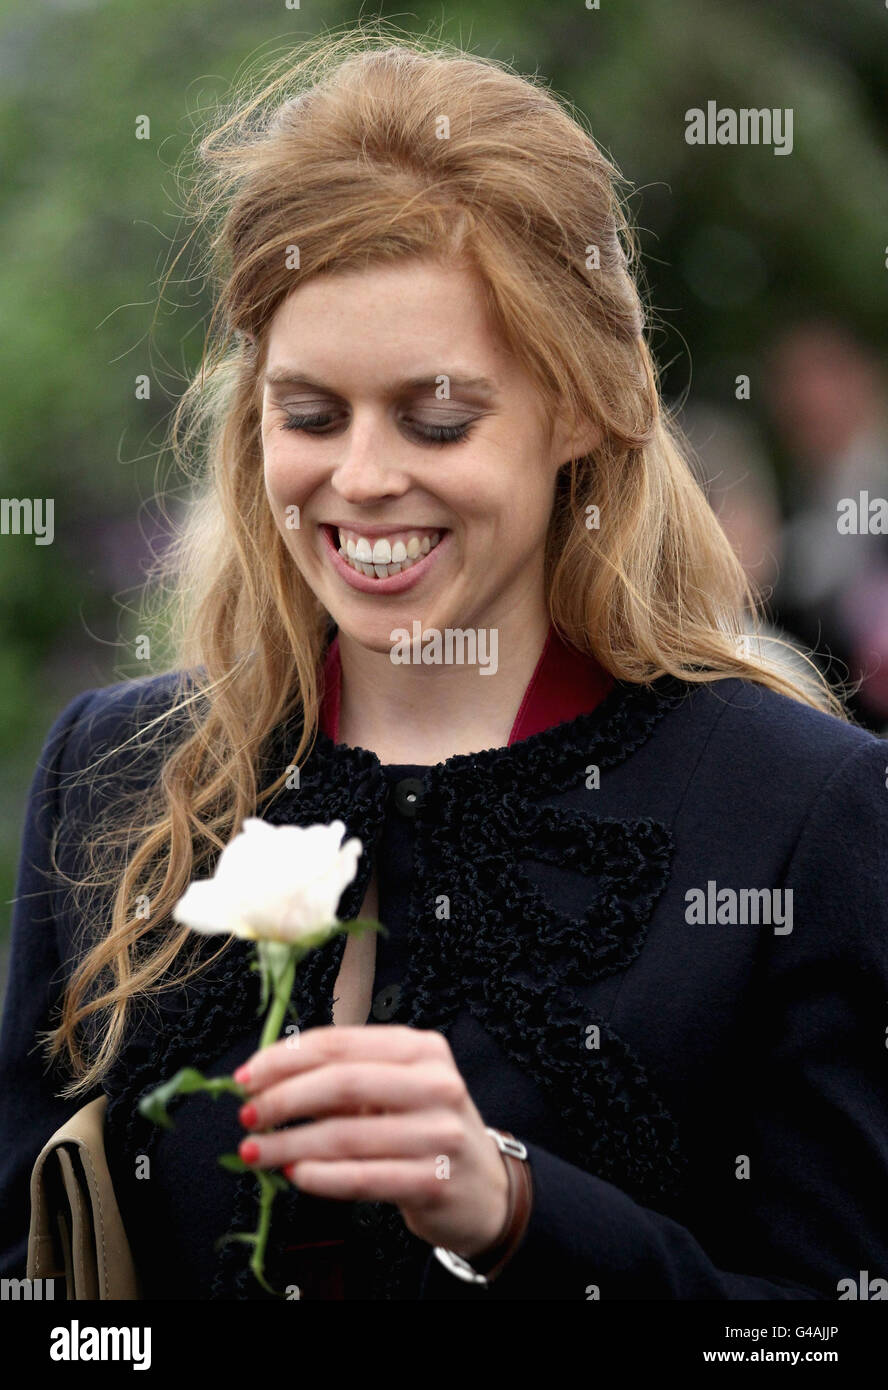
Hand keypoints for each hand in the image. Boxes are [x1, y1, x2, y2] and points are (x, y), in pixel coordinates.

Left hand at [234, 1024, 509, 1258]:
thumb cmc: (424, 1129)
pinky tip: (295, 1175)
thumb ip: (342, 1080)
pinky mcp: (434, 1181)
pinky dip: (321, 1177)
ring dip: (289, 1145)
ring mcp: (439, 1134)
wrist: (484, 1189)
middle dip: (283, 1099)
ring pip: (346, 1135)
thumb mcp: (395, 1090)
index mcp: (421, 1049)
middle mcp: (436, 1084)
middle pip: (342, 1083)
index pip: (340, 1044)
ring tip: (254, 1151)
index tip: (246, 1077)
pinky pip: (363, 1178)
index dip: (286, 1059)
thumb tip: (266, 1079)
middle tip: (246, 1116)